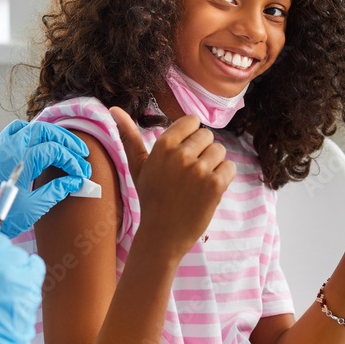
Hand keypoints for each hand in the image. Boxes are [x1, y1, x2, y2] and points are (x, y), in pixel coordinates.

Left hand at [0, 120, 91, 237]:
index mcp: (20, 160)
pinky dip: (28, 135)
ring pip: (27, 127)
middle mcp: (9, 147)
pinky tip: (37, 147)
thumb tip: (75, 181)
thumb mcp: (33, 208)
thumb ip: (56, 191)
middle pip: (44, 130)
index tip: (81, 173)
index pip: (54, 150)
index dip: (72, 160)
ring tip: (61, 146)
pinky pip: (12, 133)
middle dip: (66, 140)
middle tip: (80, 153)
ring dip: (47, 133)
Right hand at [110, 107, 235, 259]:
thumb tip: (114, 108)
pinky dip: (223, 178)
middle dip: (202, 152)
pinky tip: (208, 190)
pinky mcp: (215, 185)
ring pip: (220, 151)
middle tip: (188, 174)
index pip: (192, 121)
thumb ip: (129, 136)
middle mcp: (181, 154)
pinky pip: (229, 167)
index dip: (191, 137)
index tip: (183, 154)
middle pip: (207, 136)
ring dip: (214, 165)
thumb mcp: (138, 166)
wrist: (163, 235)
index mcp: (163, 145)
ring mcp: (199, 170)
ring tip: (197, 182)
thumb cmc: (150, 198)